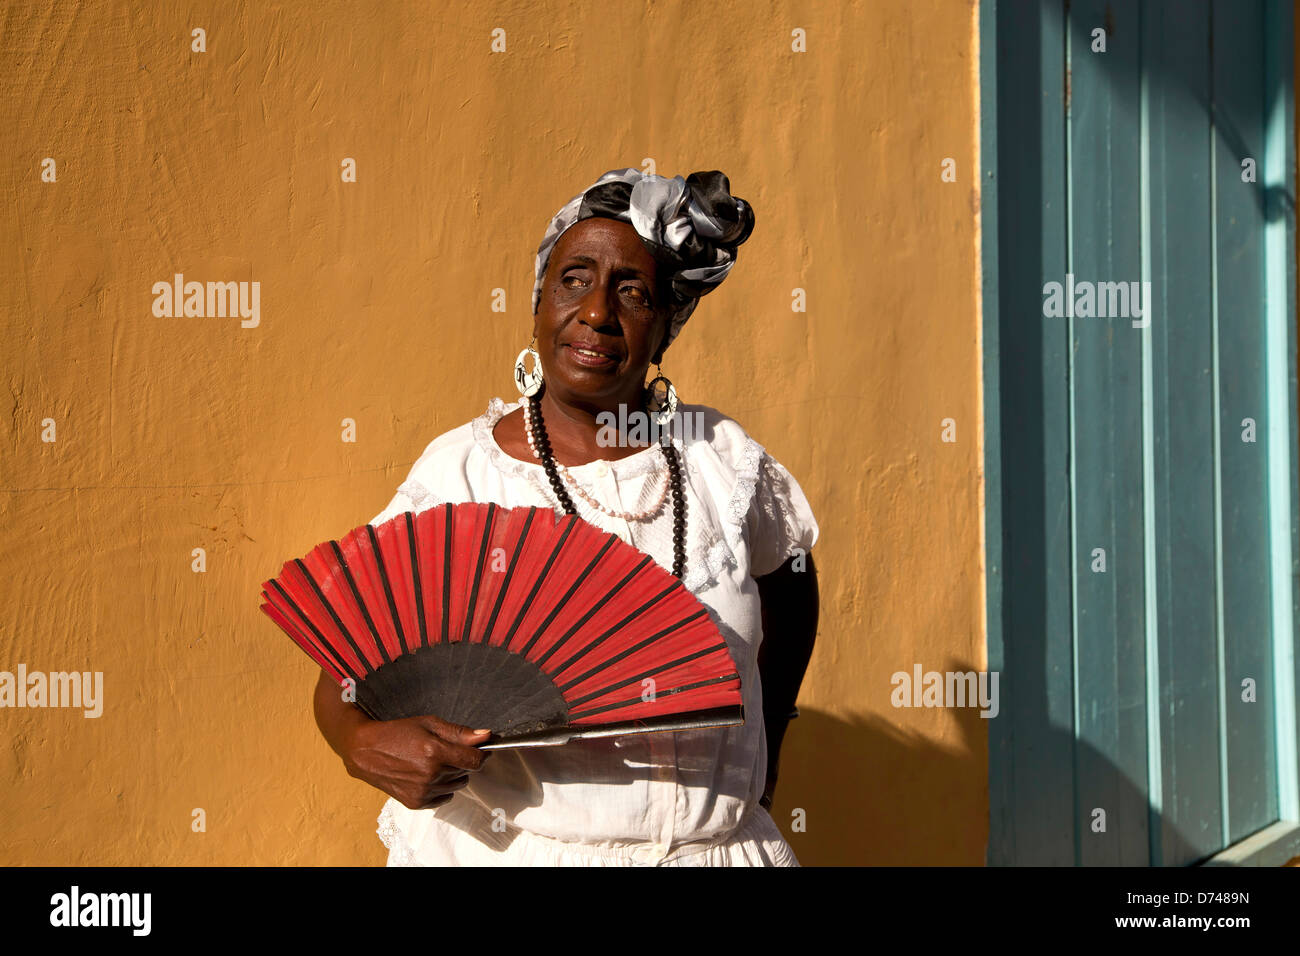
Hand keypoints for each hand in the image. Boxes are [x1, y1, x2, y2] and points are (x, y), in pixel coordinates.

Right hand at [340, 714, 491, 810]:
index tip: (480, 750)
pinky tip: (427, 775)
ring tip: (434, 762)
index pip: (475, 761)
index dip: (481, 754)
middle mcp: (430, 775)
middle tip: (445, 751)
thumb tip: (486, 736)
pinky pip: (445, 797)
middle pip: (467, 772)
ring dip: (453, 774)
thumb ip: (459, 732)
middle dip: (462, 760)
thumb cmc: (398, 733)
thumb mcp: (429, 724)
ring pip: (457, 785)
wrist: (366, 751)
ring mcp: (423, 791)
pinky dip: (442, 787)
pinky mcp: (416, 803)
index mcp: (435, 752)